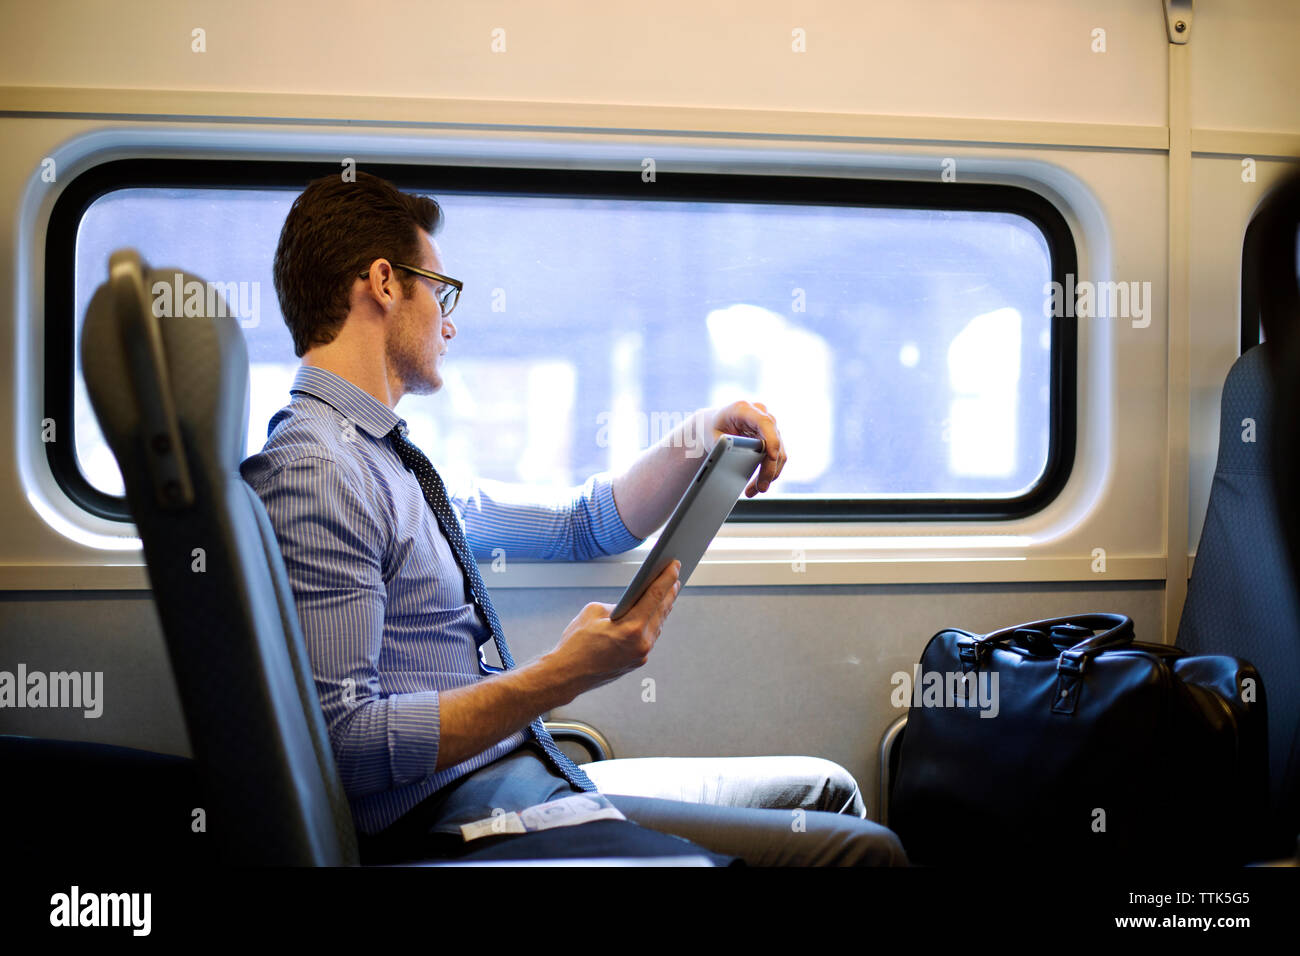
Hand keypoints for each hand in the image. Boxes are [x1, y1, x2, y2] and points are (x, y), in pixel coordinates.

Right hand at [548, 561, 680, 696]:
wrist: (566, 675)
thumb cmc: (576, 642)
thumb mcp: (593, 612)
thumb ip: (618, 606)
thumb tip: (631, 604)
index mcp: (631, 627)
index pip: (655, 596)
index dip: (667, 578)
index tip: (675, 565)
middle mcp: (641, 643)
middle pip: (661, 610)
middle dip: (669, 591)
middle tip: (675, 575)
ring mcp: (641, 655)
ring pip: (657, 625)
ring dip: (662, 607)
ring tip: (668, 593)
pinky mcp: (637, 662)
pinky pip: (650, 637)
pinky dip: (652, 622)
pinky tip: (654, 614)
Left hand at [707, 400, 787, 496]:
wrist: (714, 422)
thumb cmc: (711, 428)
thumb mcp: (711, 436)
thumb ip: (722, 444)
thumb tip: (732, 454)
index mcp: (744, 408)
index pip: (764, 422)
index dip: (771, 439)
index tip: (772, 457)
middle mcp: (760, 413)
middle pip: (774, 442)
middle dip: (769, 467)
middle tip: (761, 487)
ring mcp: (768, 424)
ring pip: (778, 452)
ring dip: (770, 474)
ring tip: (754, 490)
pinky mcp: (771, 435)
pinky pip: (775, 456)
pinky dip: (768, 471)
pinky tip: (757, 485)